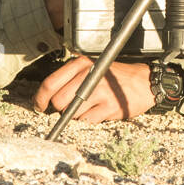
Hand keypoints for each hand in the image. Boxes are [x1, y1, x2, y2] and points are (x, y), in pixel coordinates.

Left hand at [32, 55, 154, 122]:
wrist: (144, 82)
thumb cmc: (114, 77)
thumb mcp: (91, 68)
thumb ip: (70, 79)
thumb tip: (48, 99)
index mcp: (81, 64)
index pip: (50, 83)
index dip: (40, 98)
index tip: (39, 107)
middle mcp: (89, 75)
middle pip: (59, 101)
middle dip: (61, 109)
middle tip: (71, 107)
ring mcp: (100, 91)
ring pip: (71, 113)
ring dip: (76, 115)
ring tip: (90, 106)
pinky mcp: (109, 106)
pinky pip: (87, 120)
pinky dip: (89, 119)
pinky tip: (100, 111)